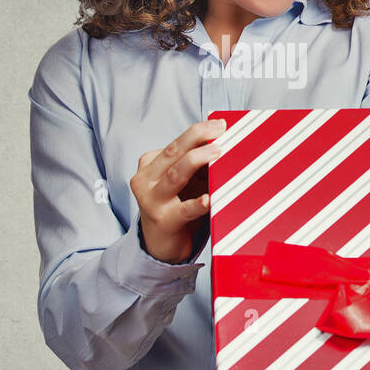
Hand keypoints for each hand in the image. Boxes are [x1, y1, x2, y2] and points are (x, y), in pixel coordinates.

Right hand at [130, 118, 224, 262]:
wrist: (159, 244)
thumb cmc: (175, 206)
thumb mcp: (180, 182)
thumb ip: (194, 165)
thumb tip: (223, 143)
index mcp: (149, 165)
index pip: (175, 145)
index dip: (196, 132)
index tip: (218, 124)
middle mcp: (145, 180)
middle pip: (173, 153)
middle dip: (197, 137)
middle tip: (220, 130)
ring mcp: (152, 201)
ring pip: (176, 175)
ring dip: (197, 160)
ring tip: (216, 152)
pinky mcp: (164, 221)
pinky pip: (184, 209)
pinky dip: (198, 203)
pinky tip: (209, 199)